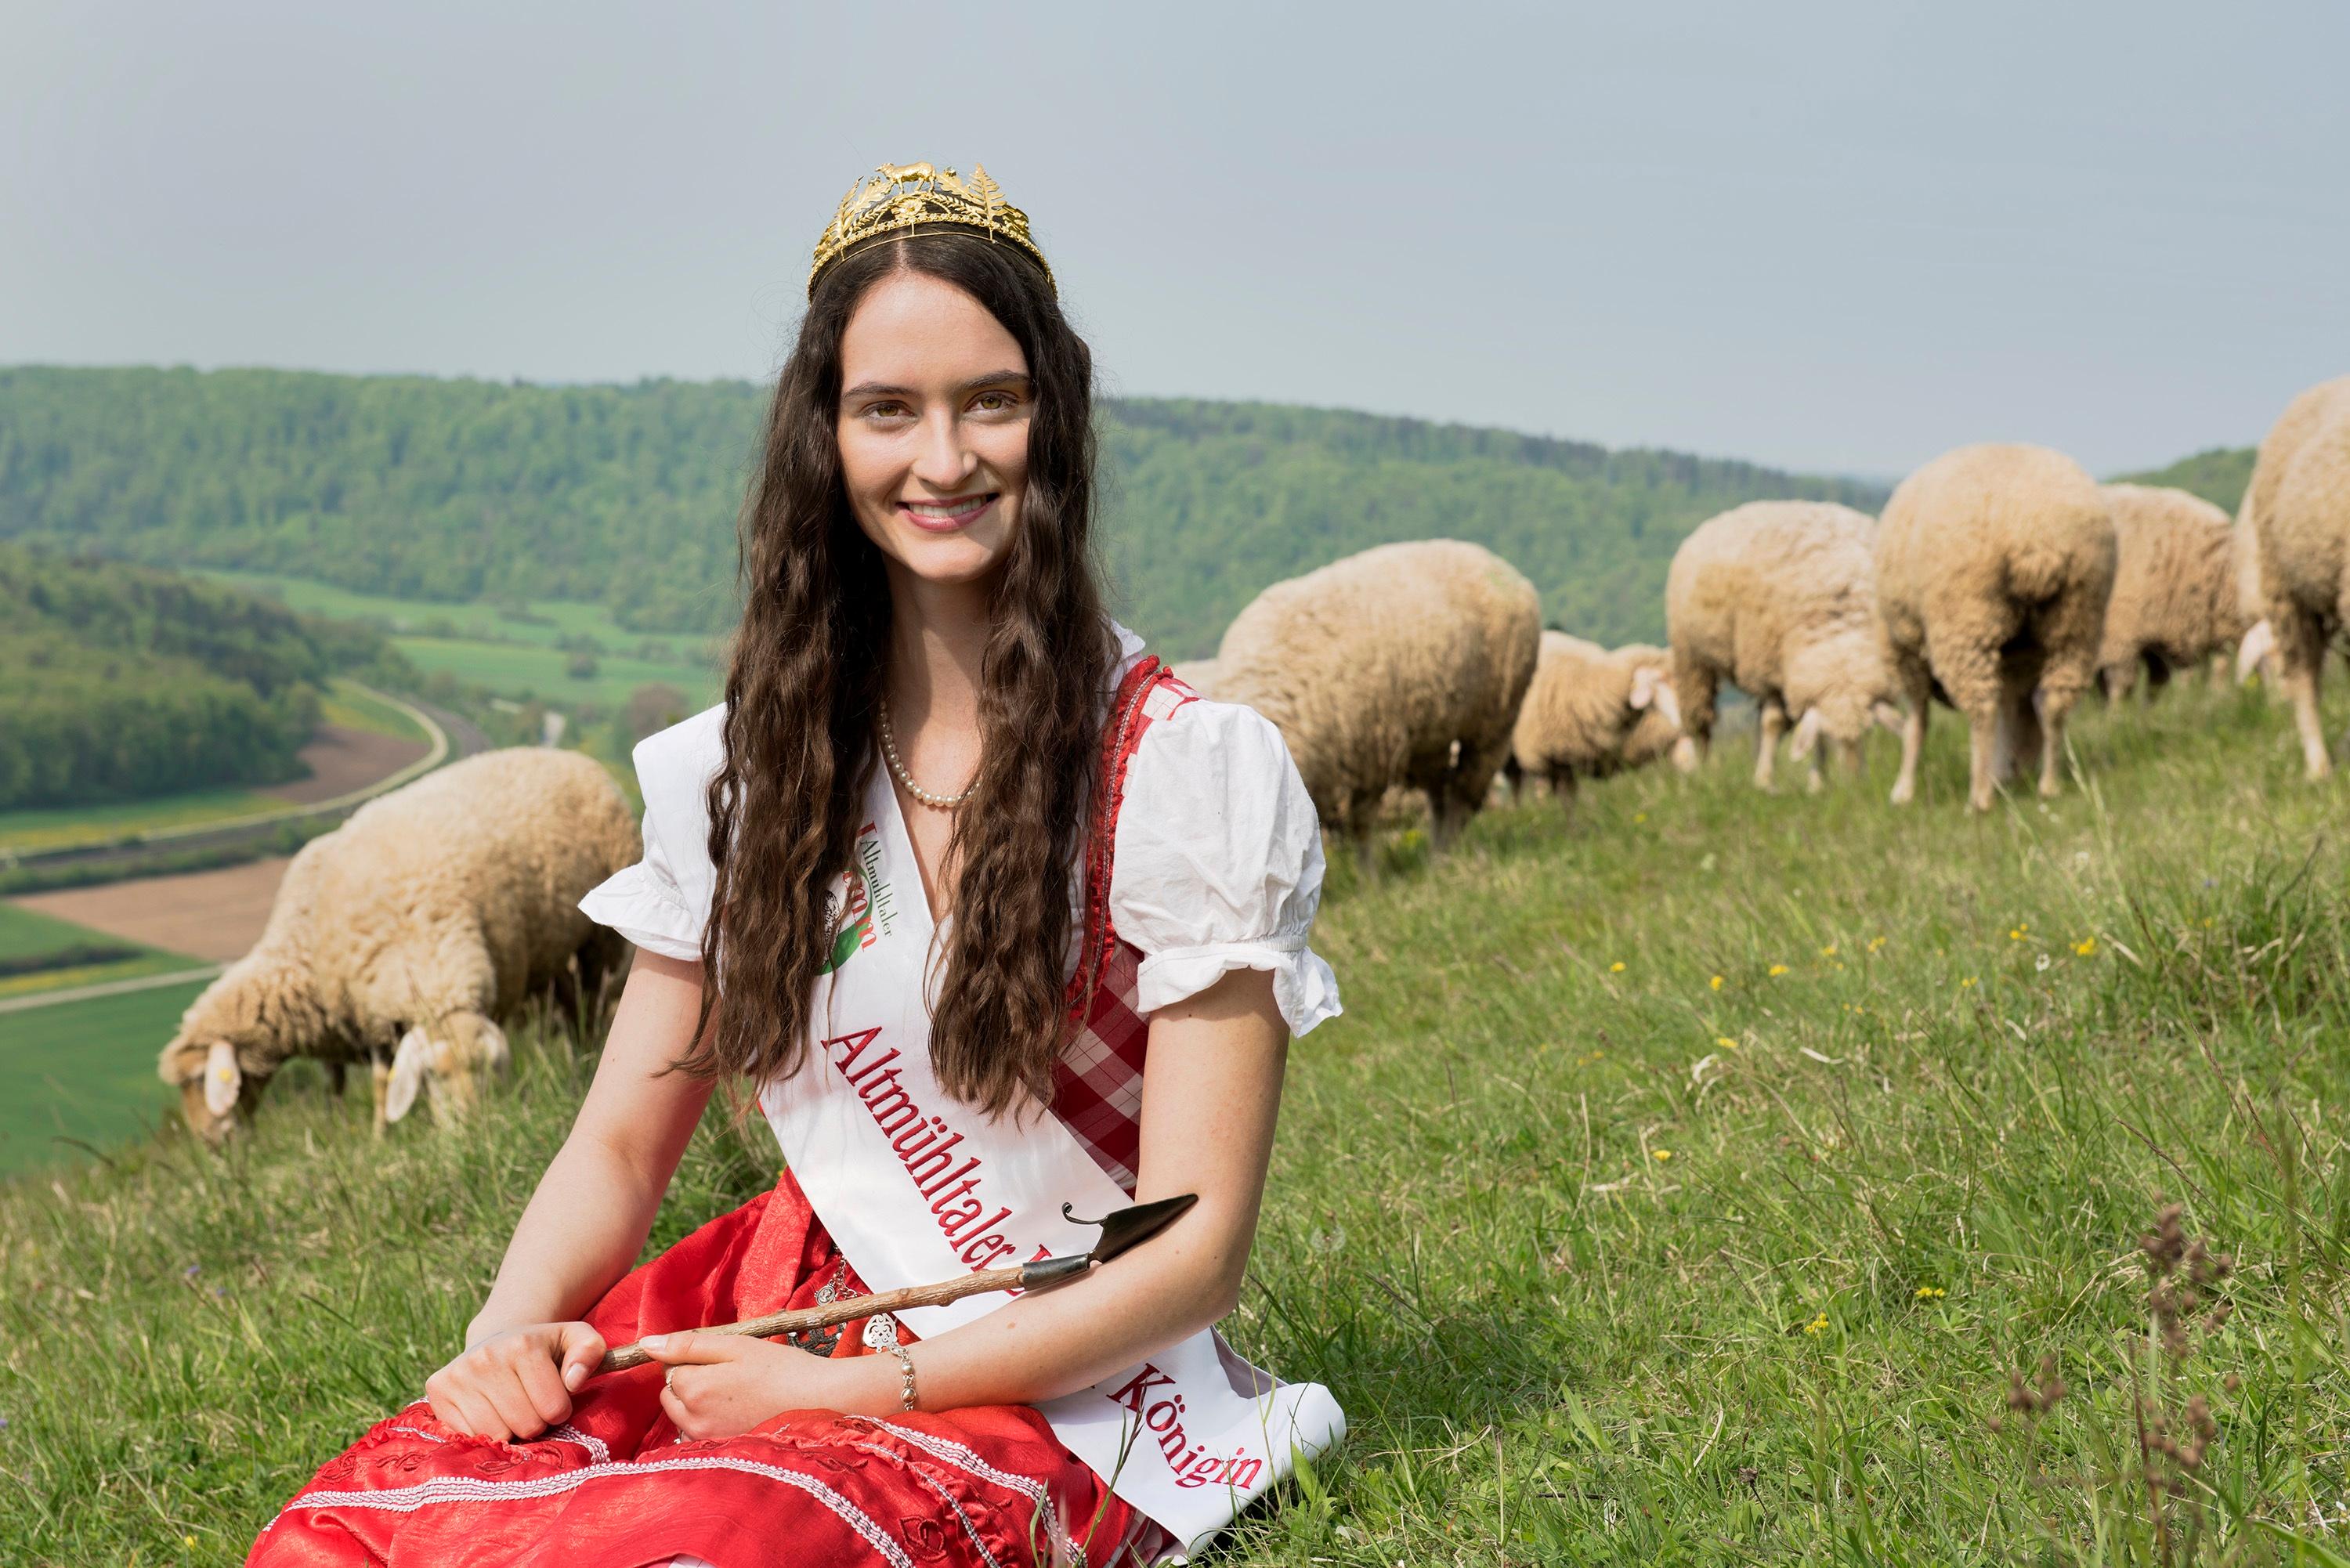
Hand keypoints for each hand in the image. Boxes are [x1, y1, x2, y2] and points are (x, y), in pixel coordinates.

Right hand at [424, 1321, 605, 1441]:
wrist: (498, 1338)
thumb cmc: (545, 1349)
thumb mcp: (577, 1339)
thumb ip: (590, 1352)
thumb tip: (574, 1380)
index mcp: (523, 1345)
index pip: (554, 1409)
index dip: (559, 1409)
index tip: (553, 1396)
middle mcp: (486, 1357)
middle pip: (525, 1426)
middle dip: (535, 1422)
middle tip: (529, 1403)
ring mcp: (458, 1373)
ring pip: (495, 1435)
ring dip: (509, 1431)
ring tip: (509, 1408)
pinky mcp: (438, 1390)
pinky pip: (468, 1437)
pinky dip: (482, 1432)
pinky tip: (486, 1411)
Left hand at [641, 1331, 877, 1439]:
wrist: (820, 1404)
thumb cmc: (781, 1369)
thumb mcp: (735, 1345)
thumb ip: (688, 1344)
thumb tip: (646, 1343)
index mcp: (692, 1388)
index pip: (671, 1369)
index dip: (696, 1359)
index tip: (726, 1358)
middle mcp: (691, 1420)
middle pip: (672, 1394)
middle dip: (692, 1382)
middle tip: (733, 1374)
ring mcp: (705, 1440)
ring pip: (684, 1414)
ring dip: (700, 1403)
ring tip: (740, 1394)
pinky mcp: (720, 1452)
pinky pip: (699, 1433)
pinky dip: (712, 1421)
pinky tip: (741, 1413)